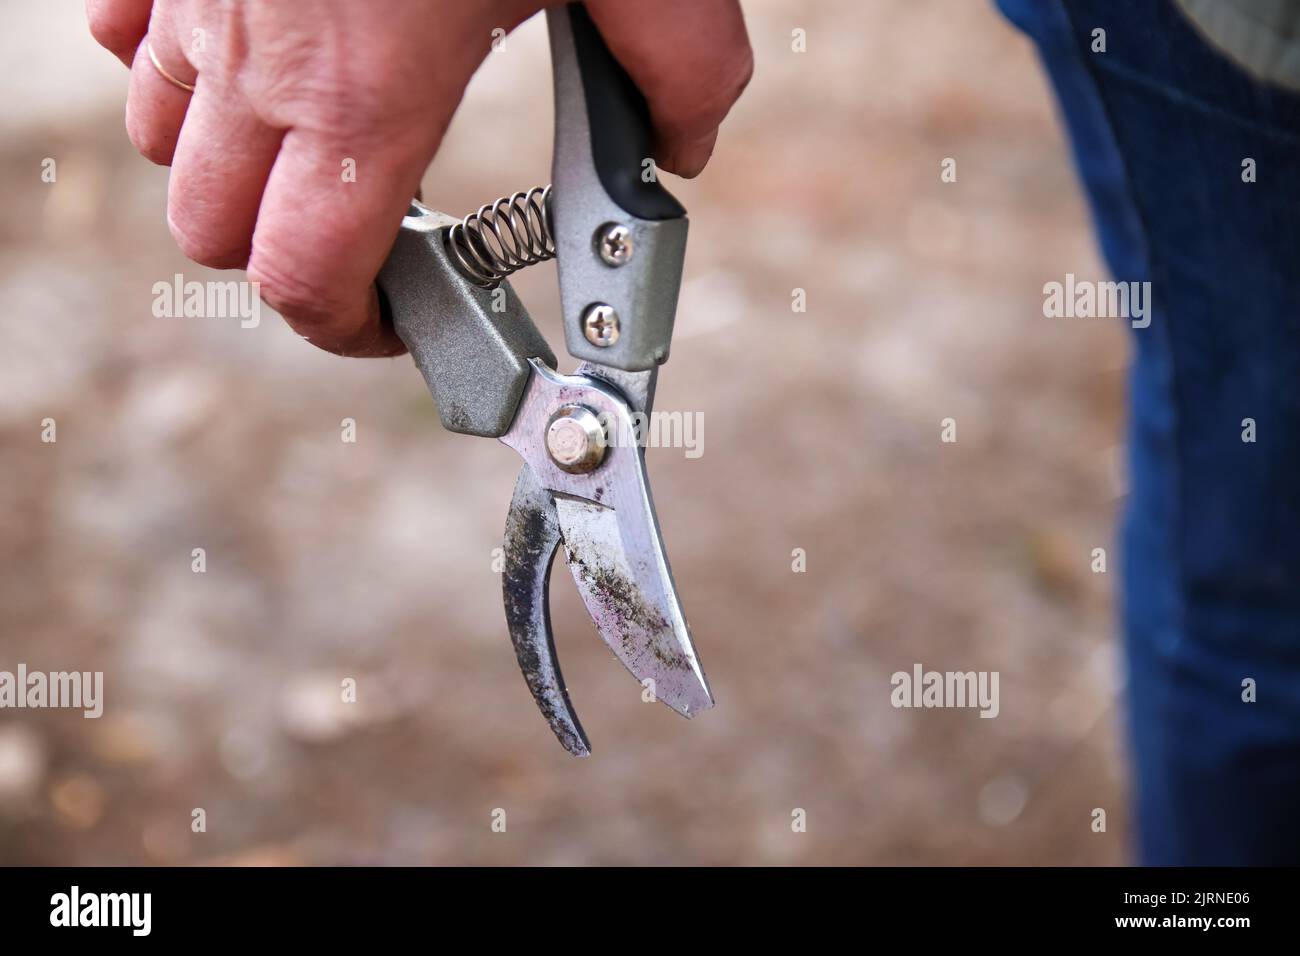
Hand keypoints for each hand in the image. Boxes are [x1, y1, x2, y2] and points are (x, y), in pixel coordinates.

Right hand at [85, 0, 751, 356]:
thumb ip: (683, 69)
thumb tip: (680, 148)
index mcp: (363, 85)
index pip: (306, 278)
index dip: (350, 330)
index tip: (403, 325)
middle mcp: (254, 50)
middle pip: (215, 234)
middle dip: (291, 266)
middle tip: (372, 247)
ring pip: (162, 144)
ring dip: (235, 176)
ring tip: (322, 150)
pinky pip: (129, 38)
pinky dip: (179, 73)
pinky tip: (254, 52)